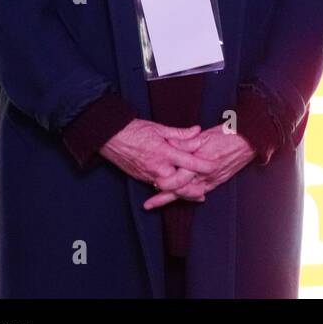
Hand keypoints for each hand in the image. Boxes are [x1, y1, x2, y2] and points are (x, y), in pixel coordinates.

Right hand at [98, 120, 214, 203]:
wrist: (109, 137)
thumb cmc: (134, 130)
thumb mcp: (159, 128)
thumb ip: (180, 133)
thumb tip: (197, 131)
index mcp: (163, 152)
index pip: (187, 161)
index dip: (202, 165)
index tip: (214, 167)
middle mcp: (156, 166)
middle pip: (178, 184)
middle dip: (191, 191)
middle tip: (204, 193)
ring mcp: (148, 174)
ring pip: (168, 189)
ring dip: (182, 193)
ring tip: (195, 195)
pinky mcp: (141, 177)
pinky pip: (158, 187)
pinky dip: (169, 191)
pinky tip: (177, 191)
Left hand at [143, 124, 257, 208]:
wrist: (250, 140)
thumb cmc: (228, 134)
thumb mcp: (205, 135)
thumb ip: (186, 142)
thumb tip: (169, 144)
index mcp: (200, 162)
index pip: (178, 178)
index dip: (164, 182)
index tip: (152, 182)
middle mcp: (205, 174)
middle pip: (180, 191)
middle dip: (164, 198)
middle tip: (148, 204)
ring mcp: (212, 179)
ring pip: (189, 194)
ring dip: (173, 200)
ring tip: (158, 205)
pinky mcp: (218, 181)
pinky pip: (201, 192)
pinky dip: (191, 197)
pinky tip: (184, 199)